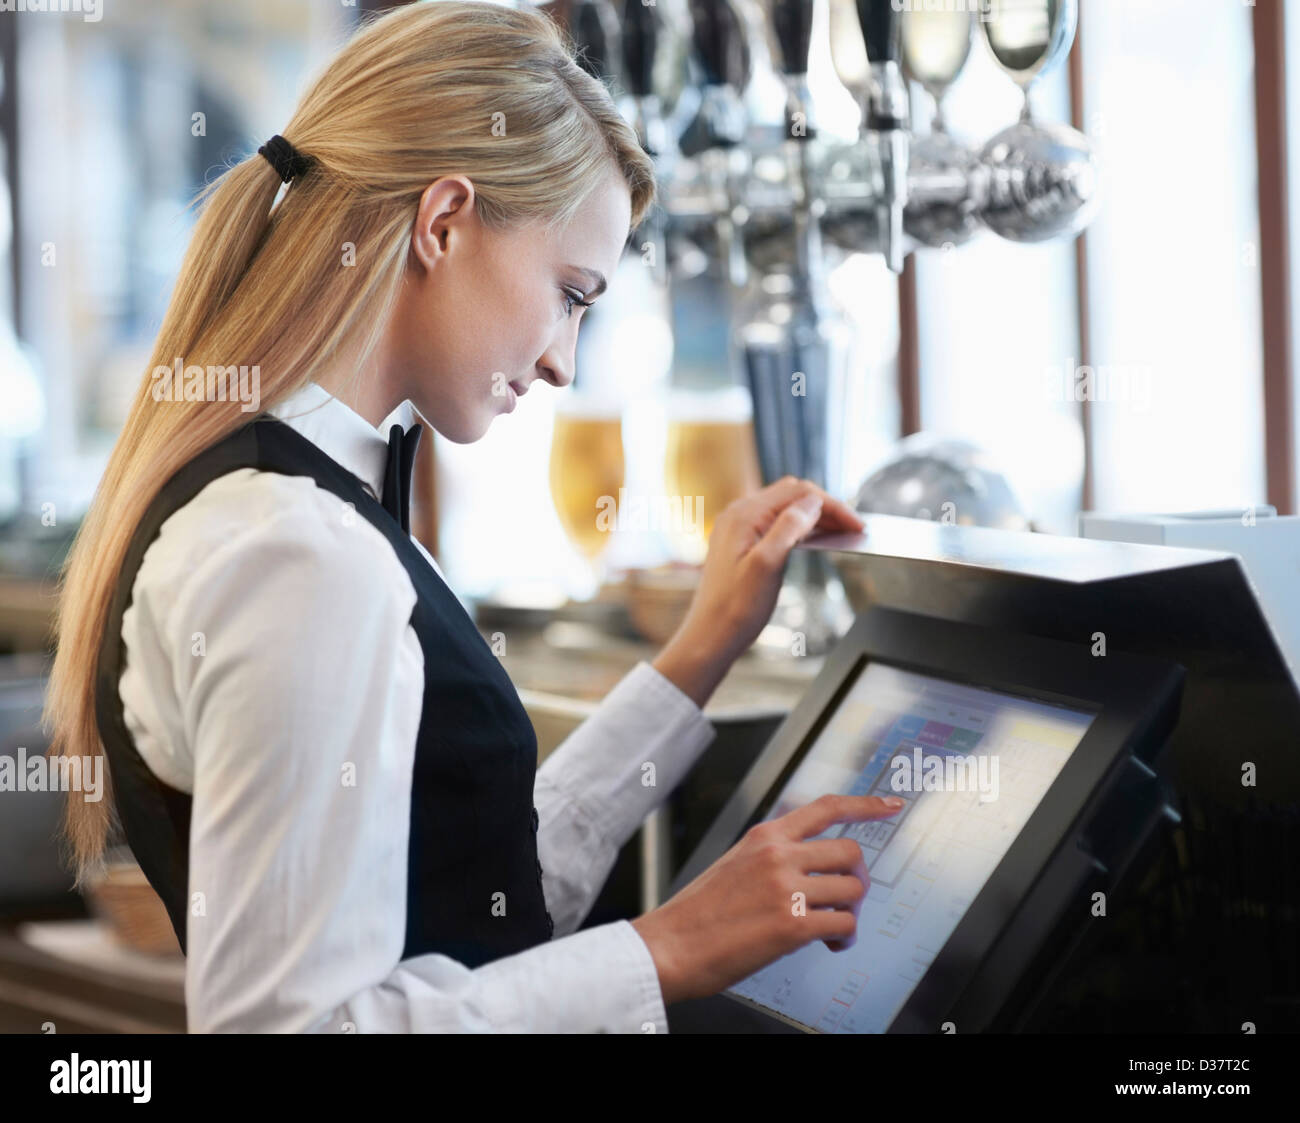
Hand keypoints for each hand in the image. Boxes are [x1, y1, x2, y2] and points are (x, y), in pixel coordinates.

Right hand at [632, 794, 902, 1004]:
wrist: (670, 946)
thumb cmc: (699, 913)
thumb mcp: (735, 864)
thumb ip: (773, 857)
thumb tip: (814, 869)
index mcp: (765, 836)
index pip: (826, 808)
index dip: (865, 806)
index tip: (891, 806)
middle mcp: (779, 855)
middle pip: (850, 852)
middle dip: (856, 878)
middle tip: (846, 898)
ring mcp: (787, 888)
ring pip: (853, 890)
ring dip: (850, 912)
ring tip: (833, 927)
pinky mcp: (792, 925)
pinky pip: (844, 925)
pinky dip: (844, 938)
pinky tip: (830, 944)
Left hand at [654, 477, 863, 705]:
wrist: (711, 636)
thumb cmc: (736, 608)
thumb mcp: (767, 565)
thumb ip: (789, 527)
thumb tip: (812, 502)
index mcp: (744, 515)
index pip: (798, 493)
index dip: (832, 506)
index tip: (857, 525)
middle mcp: (739, 514)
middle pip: (792, 495)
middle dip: (826, 507)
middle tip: (854, 529)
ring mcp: (739, 528)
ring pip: (786, 508)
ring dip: (815, 517)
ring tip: (842, 534)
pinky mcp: (741, 543)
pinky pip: (776, 524)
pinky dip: (800, 528)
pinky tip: (816, 541)